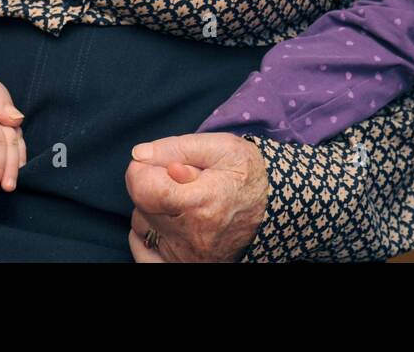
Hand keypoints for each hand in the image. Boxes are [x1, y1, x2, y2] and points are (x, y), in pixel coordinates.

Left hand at [124, 133, 267, 262]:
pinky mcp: (183, 266)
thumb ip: (177, 147)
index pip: (142, 187)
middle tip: (178, 179)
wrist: (272, 211)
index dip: (143, 168)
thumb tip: (140, 154)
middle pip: (140, 204)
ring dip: (152, 209)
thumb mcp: (221, 147)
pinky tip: (166, 222)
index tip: (159, 162)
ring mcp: (186, 256)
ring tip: (181, 201)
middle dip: (152, 184)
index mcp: (200, 203)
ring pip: (141, 225)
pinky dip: (146, 236)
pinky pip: (143, 254)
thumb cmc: (248, 175)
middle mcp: (191, 236)